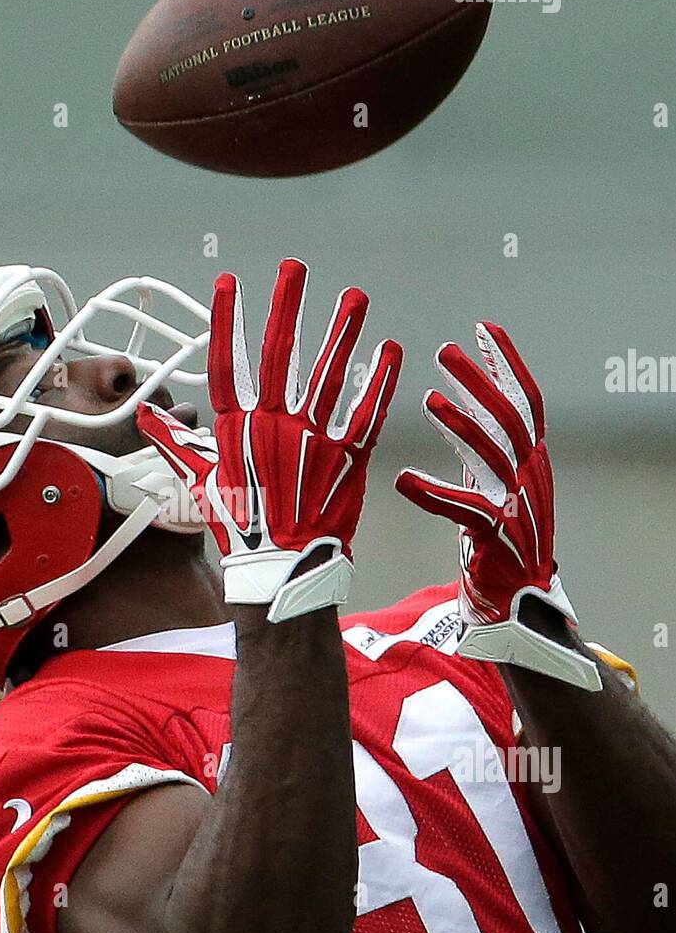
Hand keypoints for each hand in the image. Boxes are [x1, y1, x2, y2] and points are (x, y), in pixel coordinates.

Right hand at [137, 258, 401, 621]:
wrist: (279, 573)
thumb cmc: (238, 527)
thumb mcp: (199, 483)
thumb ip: (175, 444)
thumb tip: (147, 419)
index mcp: (235, 430)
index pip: (228, 363)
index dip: (229, 321)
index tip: (230, 281)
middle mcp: (273, 428)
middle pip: (280, 355)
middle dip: (288, 306)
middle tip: (296, 267)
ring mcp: (312, 442)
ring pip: (328, 376)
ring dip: (343, 332)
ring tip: (355, 296)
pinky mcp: (347, 460)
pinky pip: (365, 413)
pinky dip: (379, 382)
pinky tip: (389, 351)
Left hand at [395, 322, 600, 689]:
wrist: (516, 604)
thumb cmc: (498, 543)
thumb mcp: (492, 483)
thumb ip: (479, 445)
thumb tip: (460, 400)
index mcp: (531, 461)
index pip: (525, 399)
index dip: (506, 362)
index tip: (484, 328)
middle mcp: (531, 478)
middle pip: (510, 416)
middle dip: (480, 379)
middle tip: (446, 349)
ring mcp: (518, 507)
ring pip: (494, 454)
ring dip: (462, 423)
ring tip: (430, 398)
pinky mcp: (497, 538)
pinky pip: (464, 509)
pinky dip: (432, 492)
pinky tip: (403, 479)